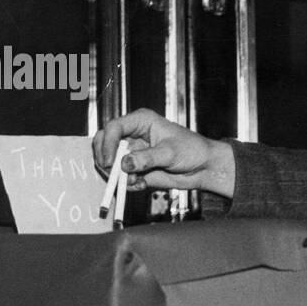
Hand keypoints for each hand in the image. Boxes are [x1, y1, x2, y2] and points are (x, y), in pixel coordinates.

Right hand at [92, 109, 235, 198]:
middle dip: (105, 161)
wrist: (202, 167)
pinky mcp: (135, 169)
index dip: (107, 144)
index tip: (110, 162)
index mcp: (140, 121)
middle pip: (103, 144)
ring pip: (109, 163)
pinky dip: (127, 184)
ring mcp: (132, 153)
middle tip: (113, 175)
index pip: (113, 128)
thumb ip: (147, 158)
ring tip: (135, 181)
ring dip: (117, 176)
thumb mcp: (170, 152)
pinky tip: (142, 184)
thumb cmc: (192, 150)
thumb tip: (125, 164)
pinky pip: (121, 178)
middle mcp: (132, 136)